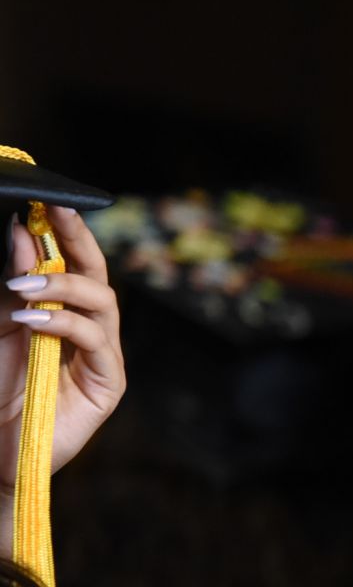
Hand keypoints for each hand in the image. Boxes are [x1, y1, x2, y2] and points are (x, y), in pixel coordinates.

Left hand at [0, 208, 125, 497]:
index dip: (67, 233)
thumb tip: (20, 233)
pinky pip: (96, 342)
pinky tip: (31, 321)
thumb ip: (10, 287)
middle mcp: (87, 333)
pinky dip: (65, 325)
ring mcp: (100, 359)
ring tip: (22, 287)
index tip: (49, 200)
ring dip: (63, 287)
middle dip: (79, 243)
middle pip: (98, 277)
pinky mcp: (107, 386)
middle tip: (54, 216)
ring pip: (103, 304)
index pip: (74, 265)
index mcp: (62, 315)